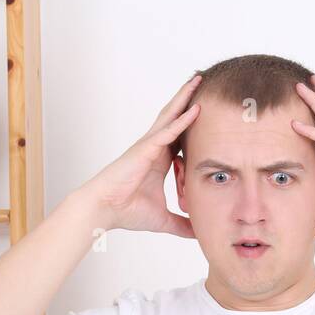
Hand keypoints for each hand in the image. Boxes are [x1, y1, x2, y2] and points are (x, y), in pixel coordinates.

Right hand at [84, 74, 201, 236]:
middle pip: (176, 118)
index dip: (194, 124)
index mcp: (159, 160)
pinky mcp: (144, 149)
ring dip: (185, 99)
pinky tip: (195, 109)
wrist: (103, 210)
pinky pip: (167, 131)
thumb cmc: (126, 212)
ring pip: (171, 116)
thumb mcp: (164, 220)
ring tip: (198, 81)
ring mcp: (149, 146)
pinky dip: (182, 120)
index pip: (181, 137)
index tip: (211, 114)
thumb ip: (182, 225)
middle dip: (189, 100)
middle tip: (204, 83)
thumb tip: (198, 234)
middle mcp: (154, 148)